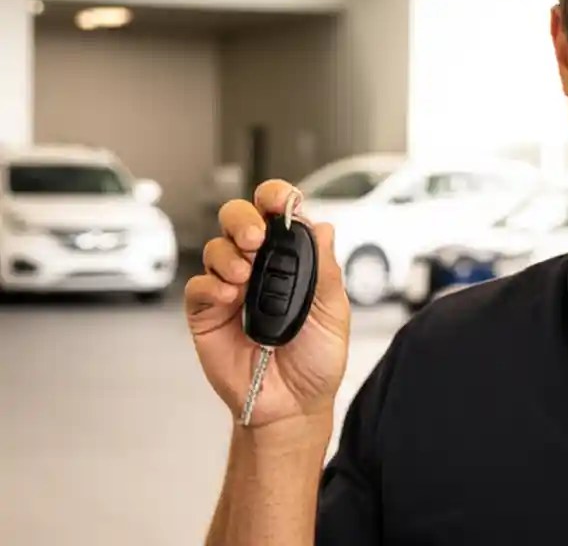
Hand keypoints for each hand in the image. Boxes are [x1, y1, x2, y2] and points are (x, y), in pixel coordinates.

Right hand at [185, 179, 350, 428]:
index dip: (276, 199)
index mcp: (293, 262)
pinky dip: (211, 284)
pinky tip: (229, 297)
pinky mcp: (207, 313)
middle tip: (256, 239)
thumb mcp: (333, 313)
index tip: (280, 200)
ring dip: (229, 254)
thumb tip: (323, 228)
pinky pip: (198, 286)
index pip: (280, 217)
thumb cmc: (316, 361)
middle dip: (243, 219)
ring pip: (216, 248)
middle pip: (238, 220)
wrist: (293, 405)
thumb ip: (326, 270)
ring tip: (245, 276)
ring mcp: (231, 289)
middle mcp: (259, 269)